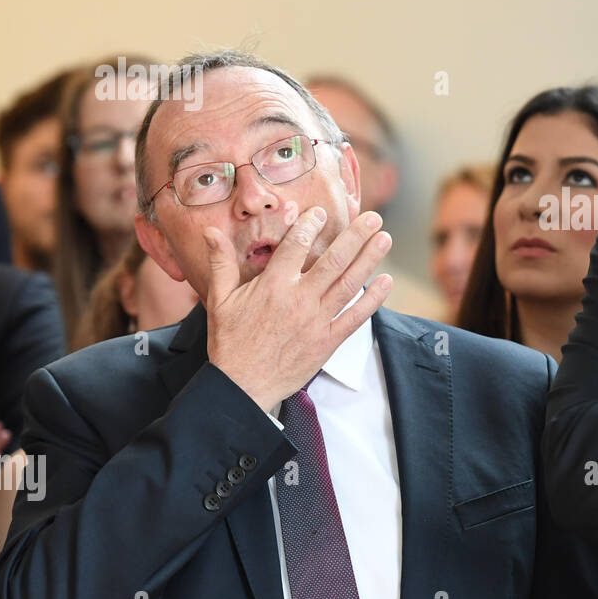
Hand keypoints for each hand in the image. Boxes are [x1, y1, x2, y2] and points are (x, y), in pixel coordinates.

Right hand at [205, 205, 392, 411]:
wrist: (241, 386)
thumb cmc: (230, 343)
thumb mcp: (219, 300)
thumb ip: (220, 263)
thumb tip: (211, 232)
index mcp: (272, 286)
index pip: (296, 245)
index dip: (310, 225)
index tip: (321, 213)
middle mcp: (299, 300)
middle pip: (333, 261)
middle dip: (355, 236)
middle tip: (374, 217)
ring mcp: (316, 321)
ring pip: (349, 283)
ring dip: (369, 259)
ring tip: (385, 238)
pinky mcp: (328, 341)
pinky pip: (356, 317)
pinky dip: (373, 299)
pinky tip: (386, 281)